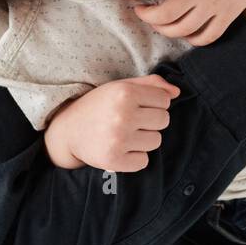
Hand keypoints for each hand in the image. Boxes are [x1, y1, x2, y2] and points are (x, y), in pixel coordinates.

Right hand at [43, 75, 179, 172]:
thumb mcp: (120, 87)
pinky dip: (135, 157)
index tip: (139, 106)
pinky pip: (143, 161)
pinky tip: (121, 148)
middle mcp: (122, 115)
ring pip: (156, 141)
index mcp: (125, 92)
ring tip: (125, 134)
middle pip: (164, 120)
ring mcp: (118, 139)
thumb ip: (151, 84)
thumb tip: (177, 92)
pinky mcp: (114, 160)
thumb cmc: (99, 105)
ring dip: (144, 140)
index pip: (165, 100)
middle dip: (151, 121)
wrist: (68, 130)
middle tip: (132, 121)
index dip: (154, 103)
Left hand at [124, 0, 245, 44]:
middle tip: (139, 11)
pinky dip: (192, 40)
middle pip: (164, 15)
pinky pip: (207, 36)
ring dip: (164, 31)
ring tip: (158, 23)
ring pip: (183, 30)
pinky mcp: (228, 14)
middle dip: (145, 17)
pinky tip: (185, 33)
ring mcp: (214, 5)